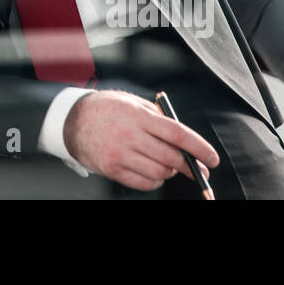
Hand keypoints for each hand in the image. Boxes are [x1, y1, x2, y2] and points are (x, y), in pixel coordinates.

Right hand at [62, 90, 218, 191]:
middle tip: (199, 168)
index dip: (198, 147)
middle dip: (190, 165)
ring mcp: (119, 154)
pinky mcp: (111, 169)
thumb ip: (156, 115)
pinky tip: (153, 170)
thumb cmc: (105, 109)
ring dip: (171, 171)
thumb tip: (184, 136)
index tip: (212, 158)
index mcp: (136, 115)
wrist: (71, 121)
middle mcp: (128, 135)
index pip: (176, 134)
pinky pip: (144, 183)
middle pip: (171, 157)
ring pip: (160, 172)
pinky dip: (155, 180)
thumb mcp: (130, 101)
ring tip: (168, 164)